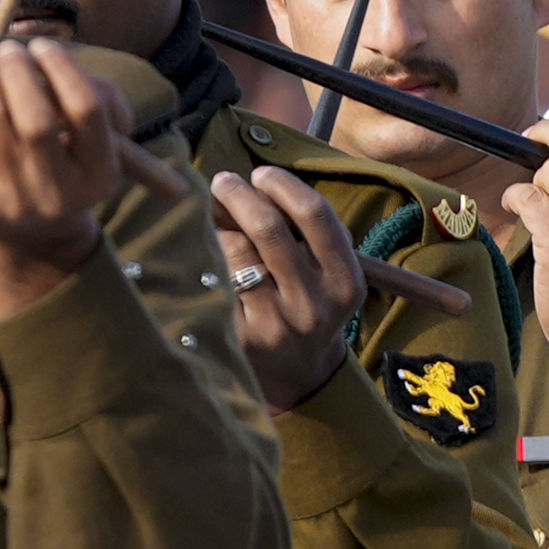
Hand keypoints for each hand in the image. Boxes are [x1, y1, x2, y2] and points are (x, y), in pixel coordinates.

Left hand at [0, 39, 115, 313]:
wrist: (29, 237)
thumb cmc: (65, 163)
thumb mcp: (93, 140)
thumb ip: (93, 93)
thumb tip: (49, 59)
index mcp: (99, 176)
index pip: (85, 109)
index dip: (62, 68)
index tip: (44, 47)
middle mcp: (59, 196)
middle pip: (35, 120)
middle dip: (18, 72)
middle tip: (8, 51)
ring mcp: (13, 204)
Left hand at [207, 164, 362, 409]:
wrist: (298, 374)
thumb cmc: (309, 304)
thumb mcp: (327, 274)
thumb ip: (305, 232)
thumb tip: (252, 181)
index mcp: (345, 283)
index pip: (315, 216)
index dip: (283, 186)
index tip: (261, 174)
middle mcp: (314, 306)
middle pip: (269, 230)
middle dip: (240, 195)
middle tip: (223, 181)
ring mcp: (277, 325)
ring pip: (237, 253)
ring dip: (218, 224)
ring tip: (211, 215)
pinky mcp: (242, 339)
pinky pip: (217, 280)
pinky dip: (207, 256)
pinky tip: (203, 248)